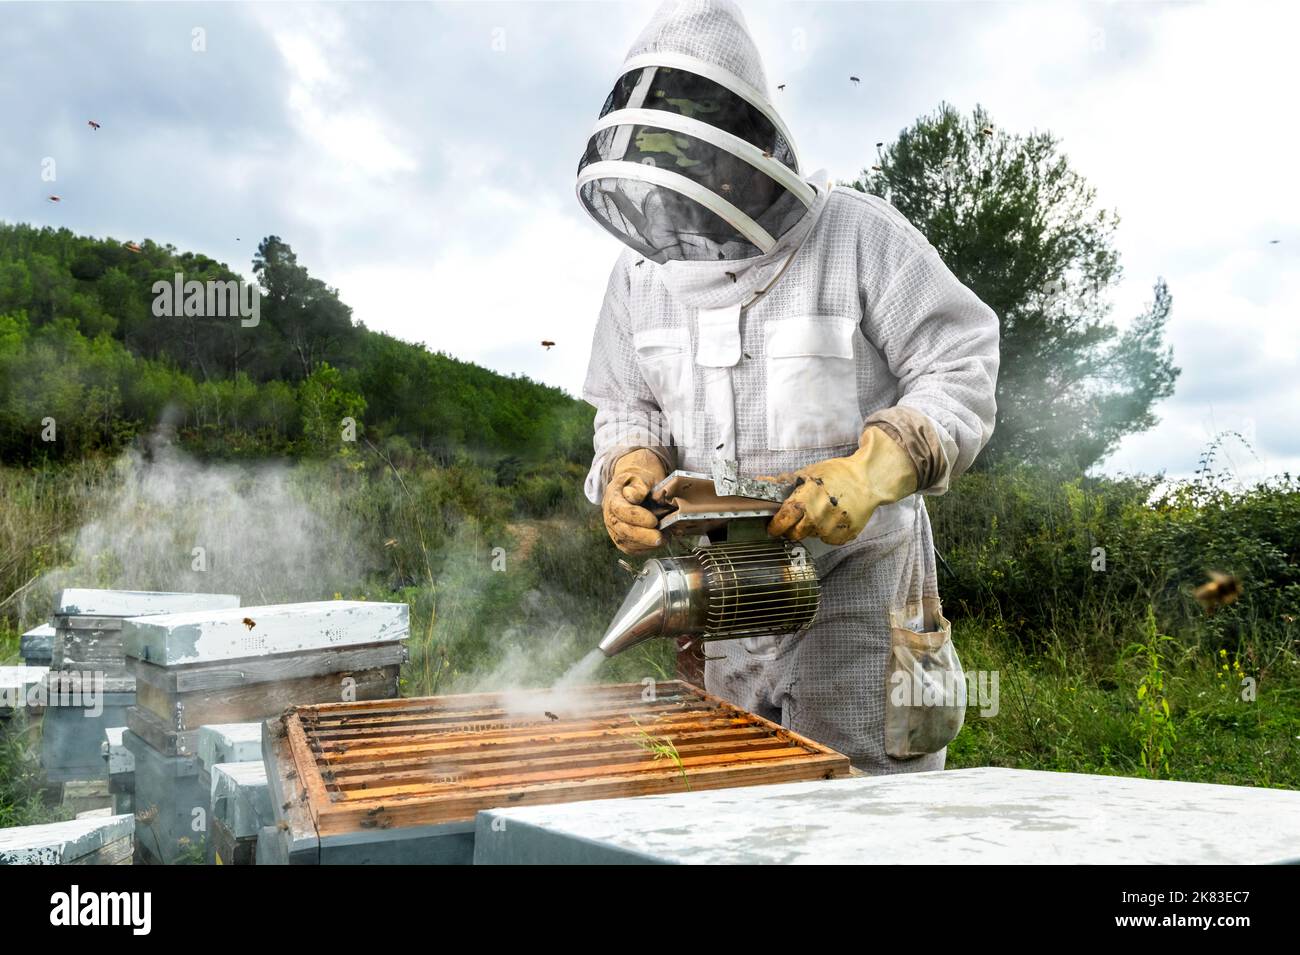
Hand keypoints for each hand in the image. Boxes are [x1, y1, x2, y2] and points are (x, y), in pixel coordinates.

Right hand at [602, 449, 666, 554]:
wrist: (634, 489)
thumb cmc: (640, 483)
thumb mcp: (640, 477)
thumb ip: (638, 486)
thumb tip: (633, 497)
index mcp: (613, 497)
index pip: (621, 510)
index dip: (637, 517)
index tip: (653, 521)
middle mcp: (610, 516)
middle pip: (622, 530)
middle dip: (643, 536)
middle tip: (660, 538)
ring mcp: (614, 530)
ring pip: (626, 543)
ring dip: (646, 544)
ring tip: (664, 539)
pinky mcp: (621, 540)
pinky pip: (631, 549)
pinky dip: (645, 549)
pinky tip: (657, 544)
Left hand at [761, 427, 917, 544]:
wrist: (868, 479)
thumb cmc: (837, 473)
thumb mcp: (807, 473)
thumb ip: (782, 482)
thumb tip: (759, 482)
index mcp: (805, 501)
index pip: (782, 522)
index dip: (775, 526)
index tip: (772, 527)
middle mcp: (817, 518)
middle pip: (795, 535)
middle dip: (792, 529)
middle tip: (797, 519)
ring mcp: (832, 528)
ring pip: (813, 536)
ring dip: (812, 528)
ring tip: (821, 512)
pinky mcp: (845, 535)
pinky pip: (829, 540)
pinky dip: (828, 532)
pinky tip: (833, 517)